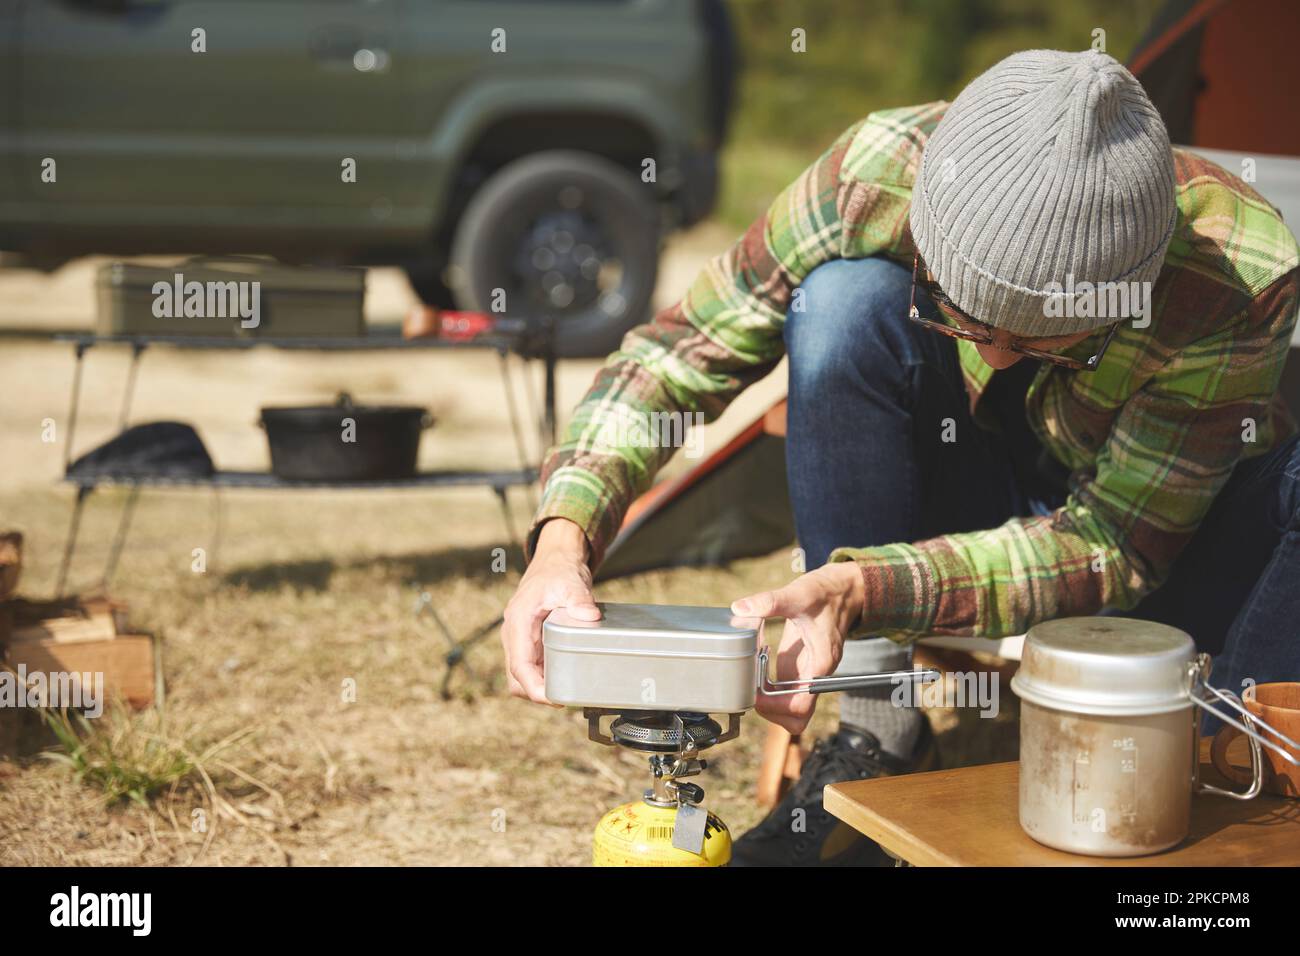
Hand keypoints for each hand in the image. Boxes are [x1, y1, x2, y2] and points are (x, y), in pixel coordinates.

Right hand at [500, 518, 599, 703]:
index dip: (534, 688)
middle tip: (566, 698)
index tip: (553, 699)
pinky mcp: (529, 642)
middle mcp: (514, 634)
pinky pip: (531, 667)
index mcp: (518, 622)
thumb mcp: (570, 582)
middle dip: (537, 693)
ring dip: (540, 687)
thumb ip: (579, 599)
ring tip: (567, 691)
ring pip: (522, 675)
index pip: (519, 666)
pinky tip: (564, 678)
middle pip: (517, 677)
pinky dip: (544, 677)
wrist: (554, 561)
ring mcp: (520, 639)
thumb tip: (590, 615)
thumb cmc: (559, 571)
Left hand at [731, 562, 864, 733]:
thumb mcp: (799, 593)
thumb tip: (741, 608)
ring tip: (752, 681)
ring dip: (770, 705)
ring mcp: (807, 674)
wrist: (843, 590)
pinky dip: (769, 690)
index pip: (801, 706)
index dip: (776, 707)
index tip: (756, 693)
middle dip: (771, 712)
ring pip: (792, 711)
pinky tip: (757, 669)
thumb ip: (771, 601)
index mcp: (821, 663)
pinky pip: (785, 693)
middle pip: (797, 718)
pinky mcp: (800, 669)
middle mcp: (816, 674)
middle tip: (752, 690)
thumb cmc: (826, 593)